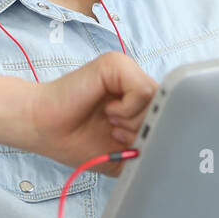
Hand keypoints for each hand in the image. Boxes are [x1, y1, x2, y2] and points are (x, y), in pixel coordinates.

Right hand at [21, 51, 157, 176]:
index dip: (155, 132)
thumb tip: (175, 147)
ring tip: (111, 123)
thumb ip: (148, 147)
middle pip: (167, 106)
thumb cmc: (76, 140)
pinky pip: (142, 91)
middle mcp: (135, 82)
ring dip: (135, 121)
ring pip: (157, 99)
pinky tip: (108, 112)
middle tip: (116, 133)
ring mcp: (126, 70)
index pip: (170, 112)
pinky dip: (128, 110)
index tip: (131, 145)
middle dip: (145, 130)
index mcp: (138, 101)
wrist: (43, 129)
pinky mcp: (115, 64)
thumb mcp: (123, 153)